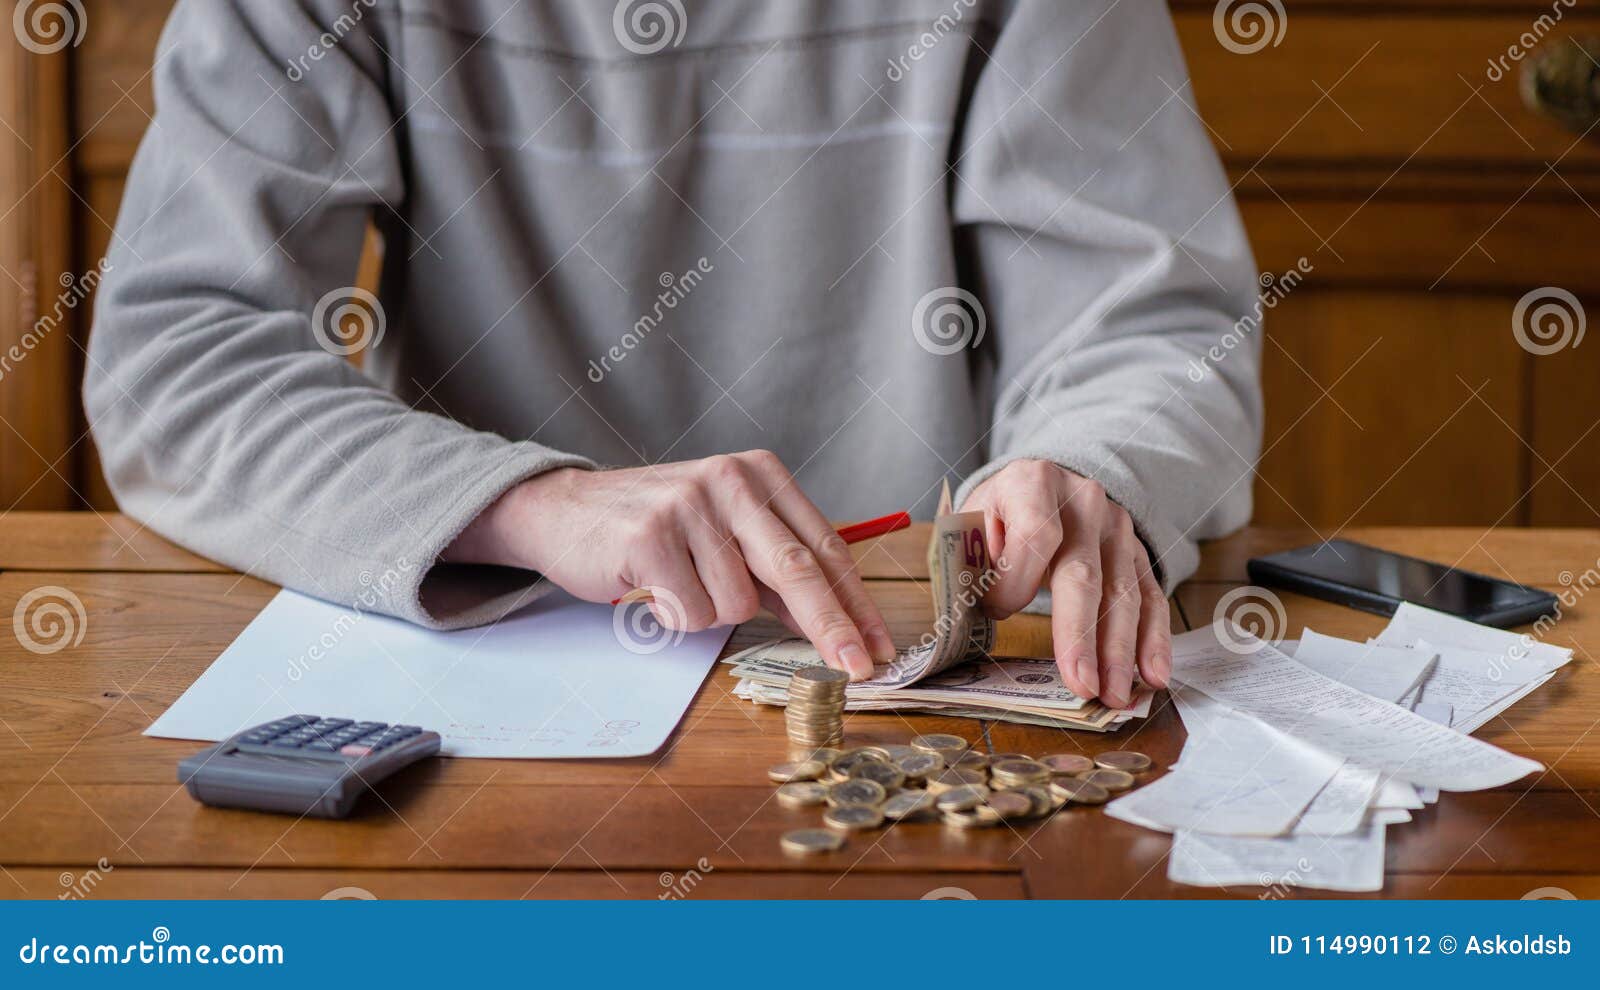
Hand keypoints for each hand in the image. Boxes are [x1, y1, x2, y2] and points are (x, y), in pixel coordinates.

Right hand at [443, 450, 895, 678]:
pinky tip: (653, 587)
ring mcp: (689, 505)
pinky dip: (675, 615)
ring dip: (709, 612)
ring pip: (736, 604)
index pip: (824, 547)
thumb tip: (837, 622)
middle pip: (799, 570)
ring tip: (678, 584)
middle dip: (833, 628)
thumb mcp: (725, 532)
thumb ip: (776, 568)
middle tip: (858, 670)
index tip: (879, 648)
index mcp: (760, 474)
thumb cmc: (656, 529)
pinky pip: (691, 612)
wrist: (564, 510)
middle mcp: (731, 481)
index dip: (855, 604)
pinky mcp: (650, 536)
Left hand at [961, 460, 1169, 706]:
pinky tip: (1151, 673)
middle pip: (1085, 574)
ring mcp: (1118, 527)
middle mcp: (1083, 502)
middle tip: (1083, 687)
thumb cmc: (999, 512)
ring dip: (1121, 650)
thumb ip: (974, 558)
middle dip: (1084, 636)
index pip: (1034, 536)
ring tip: (1116, 694)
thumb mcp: (973, 519)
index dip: (1016, 582)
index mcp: (1034, 484)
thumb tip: (987, 608)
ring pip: (1123, 592)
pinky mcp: (1137, 552)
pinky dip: (1153, 638)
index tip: (996, 613)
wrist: (1043, 481)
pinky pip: (1150, 596)